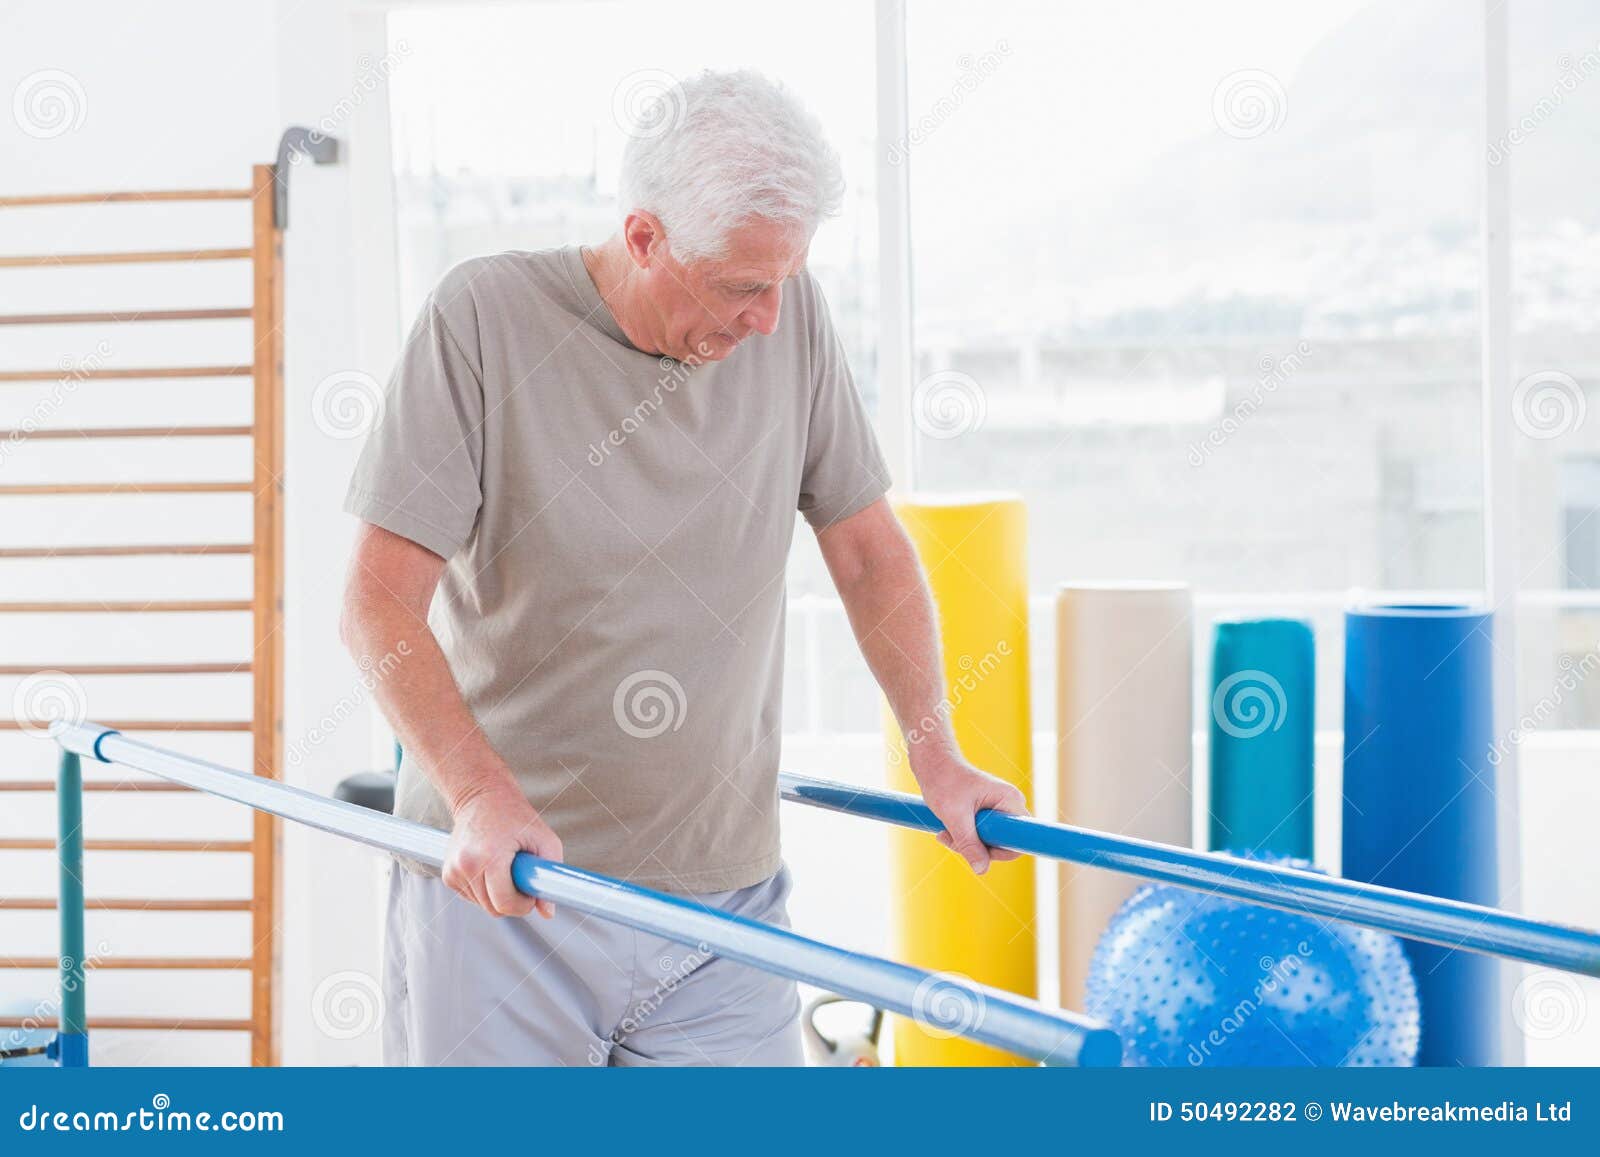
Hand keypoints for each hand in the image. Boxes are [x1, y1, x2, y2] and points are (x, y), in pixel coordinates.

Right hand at [443, 782, 563, 918]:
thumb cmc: (517, 816)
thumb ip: (549, 876)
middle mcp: (466, 865)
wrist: (482, 796)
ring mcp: (453, 870)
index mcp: (490, 856)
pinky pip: (471, 896)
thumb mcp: (545, 840)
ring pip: (482, 904)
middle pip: (493, 908)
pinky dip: (484, 890)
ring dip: (497, 895)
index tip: (530, 893)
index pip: (504, 903)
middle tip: (521, 878)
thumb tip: (548, 913)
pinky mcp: (447, 874)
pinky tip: (490, 868)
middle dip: (512, 900)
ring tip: (505, 867)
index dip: (522, 905)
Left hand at [912, 751, 1028, 874]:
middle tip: (952, 838)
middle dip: (976, 847)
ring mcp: (998, 810)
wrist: (932, 763)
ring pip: (988, 842)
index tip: (978, 850)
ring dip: (965, 843)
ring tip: (945, 831)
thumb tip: (981, 870)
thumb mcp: (954, 816)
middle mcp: (1008, 806)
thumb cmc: (943, 780)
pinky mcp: (986, 814)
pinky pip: (980, 836)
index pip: (1020, 839)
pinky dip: (962, 837)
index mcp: (1010, 800)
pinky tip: (946, 830)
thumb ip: (969, 843)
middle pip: (1003, 843)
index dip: (1001, 850)